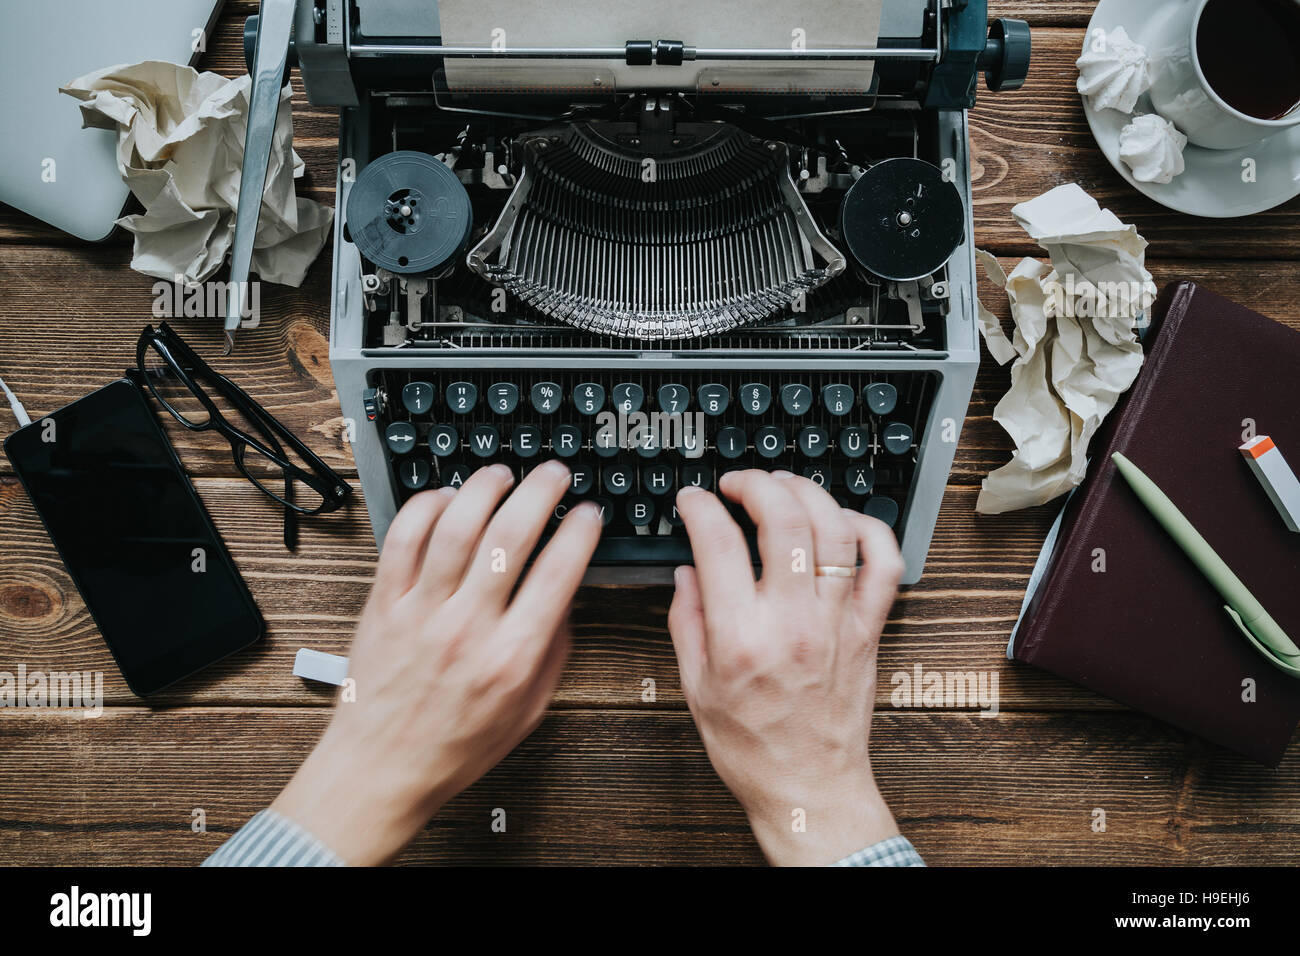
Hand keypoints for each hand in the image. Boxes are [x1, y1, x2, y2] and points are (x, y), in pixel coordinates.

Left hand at [272, 461, 600, 863]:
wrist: (380, 769)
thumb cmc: (453, 747)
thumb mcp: (527, 711)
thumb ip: (552, 652)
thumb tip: (565, 599)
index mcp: (511, 656)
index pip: (558, 573)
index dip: (580, 532)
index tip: (587, 514)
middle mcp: (467, 627)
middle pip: (510, 535)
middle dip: (540, 491)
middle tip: (553, 474)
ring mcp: (421, 611)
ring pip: (456, 526)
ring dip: (485, 488)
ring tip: (502, 475)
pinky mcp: (383, 604)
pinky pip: (403, 538)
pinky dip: (426, 507)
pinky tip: (446, 499)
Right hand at [669, 470, 904, 865]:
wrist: (809, 789)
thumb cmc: (752, 748)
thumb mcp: (695, 687)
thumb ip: (687, 621)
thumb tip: (687, 571)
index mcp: (741, 637)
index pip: (718, 544)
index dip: (699, 507)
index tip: (692, 501)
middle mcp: (794, 623)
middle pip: (785, 521)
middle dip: (756, 485)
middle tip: (737, 484)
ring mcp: (837, 623)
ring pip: (836, 531)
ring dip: (808, 494)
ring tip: (784, 488)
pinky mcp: (868, 629)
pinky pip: (884, 564)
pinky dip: (869, 530)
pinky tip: (841, 522)